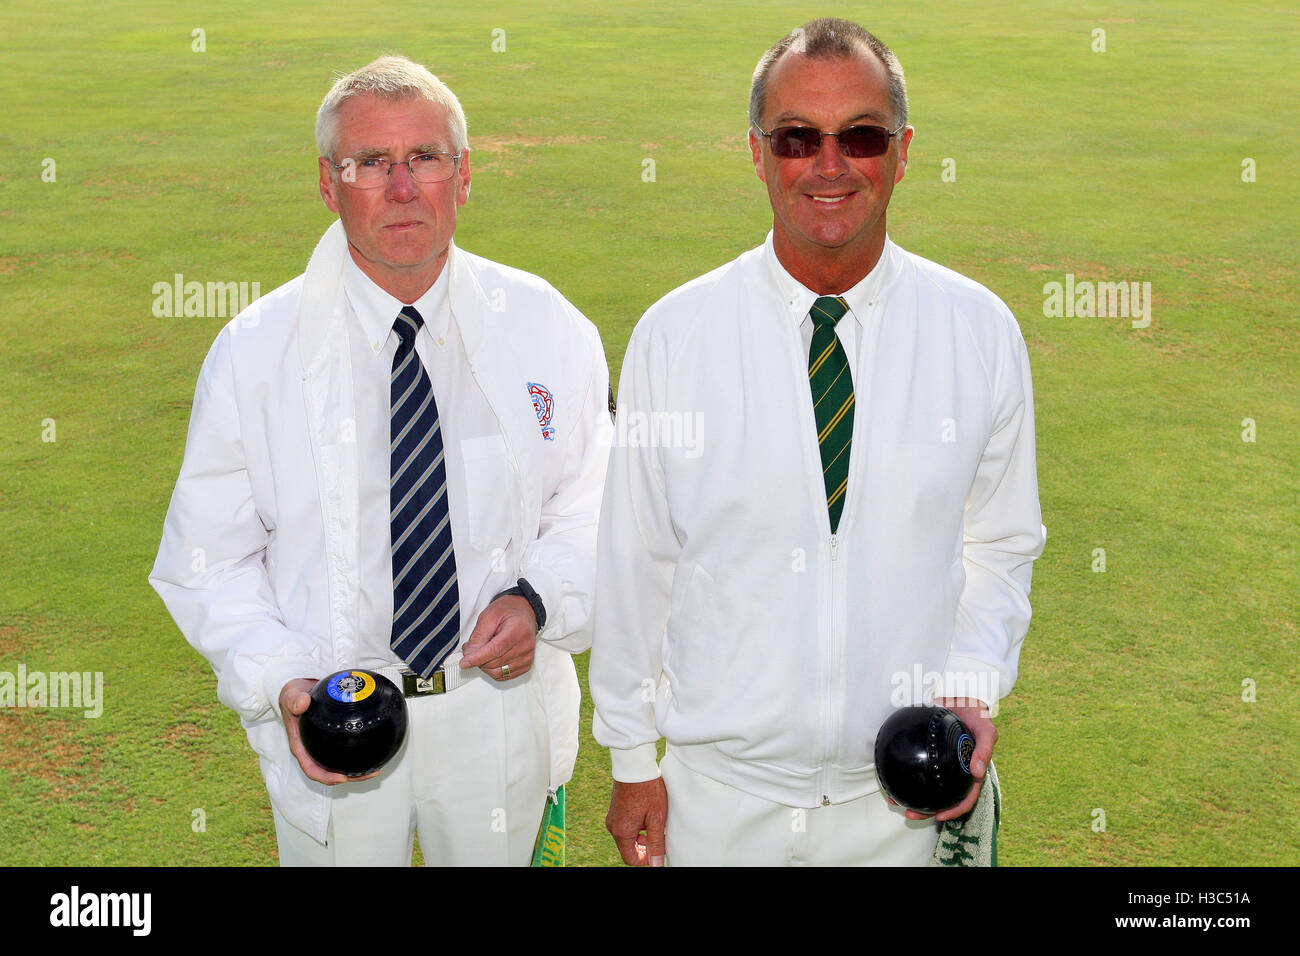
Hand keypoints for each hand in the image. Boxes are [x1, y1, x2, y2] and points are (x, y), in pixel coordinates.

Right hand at [279, 678, 379, 785]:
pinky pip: (345, 749)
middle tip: (368, 774)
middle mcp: (312, 748)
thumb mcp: (290, 695)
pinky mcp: (333, 737)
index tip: (341, 778)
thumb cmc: (293, 695)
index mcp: (301, 745)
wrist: (300, 686)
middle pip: (329, 771)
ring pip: (339, 763)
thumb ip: (294, 700)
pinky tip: (372, 752)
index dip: (325, 776)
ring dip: (356, 770)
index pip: (311, 768)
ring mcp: (323, 744)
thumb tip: (302, 703)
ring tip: (374, 769)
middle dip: (348, 776)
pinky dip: (358, 754)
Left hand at [459, 595, 536, 680]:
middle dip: (478, 658)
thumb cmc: (508, 611)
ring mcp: (527, 657)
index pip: (496, 649)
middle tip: (472, 647)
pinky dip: (493, 670)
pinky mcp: (525, 665)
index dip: (477, 658)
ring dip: (484, 665)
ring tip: (483, 651)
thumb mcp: (488, 616)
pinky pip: (503, 676)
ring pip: (497, 672)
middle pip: (494, 662)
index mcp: (518, 630)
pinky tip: (491, 658)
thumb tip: (469, 654)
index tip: (464, 663)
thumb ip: (478, 636)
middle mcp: (525, 645)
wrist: (523, 611)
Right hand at [606, 778, 666, 866]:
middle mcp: (613, 826)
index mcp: (621, 832)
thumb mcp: (656, 819)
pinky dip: (637, 824)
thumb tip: (656, 865)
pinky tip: (648, 813)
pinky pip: (625, 825)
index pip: (630, 859)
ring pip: (628, 836)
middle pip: (628, 847)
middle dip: (645, 845)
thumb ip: (656, 844)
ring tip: (655, 821)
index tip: (658, 850)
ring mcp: (612, 817)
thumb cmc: (648, 790)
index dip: (646, 859)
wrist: (635, 765)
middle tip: (660, 834)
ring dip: (642, 834)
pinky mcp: (615, 809)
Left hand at [901, 696, 996, 822]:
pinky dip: (905, 772)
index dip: (955, 810)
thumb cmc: (976, 714)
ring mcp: (940, 764)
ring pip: (927, 786)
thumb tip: (978, 772)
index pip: (965, 798)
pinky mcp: (927, 753)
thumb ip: (984, 749)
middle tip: (910, 814)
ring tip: (894, 801)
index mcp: (971, 772)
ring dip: (912, 796)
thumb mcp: (986, 729)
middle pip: (942, 798)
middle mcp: (955, 772)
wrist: (960, 695)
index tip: (940, 816)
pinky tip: (890, 775)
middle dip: (927, 811)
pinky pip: (915, 765)